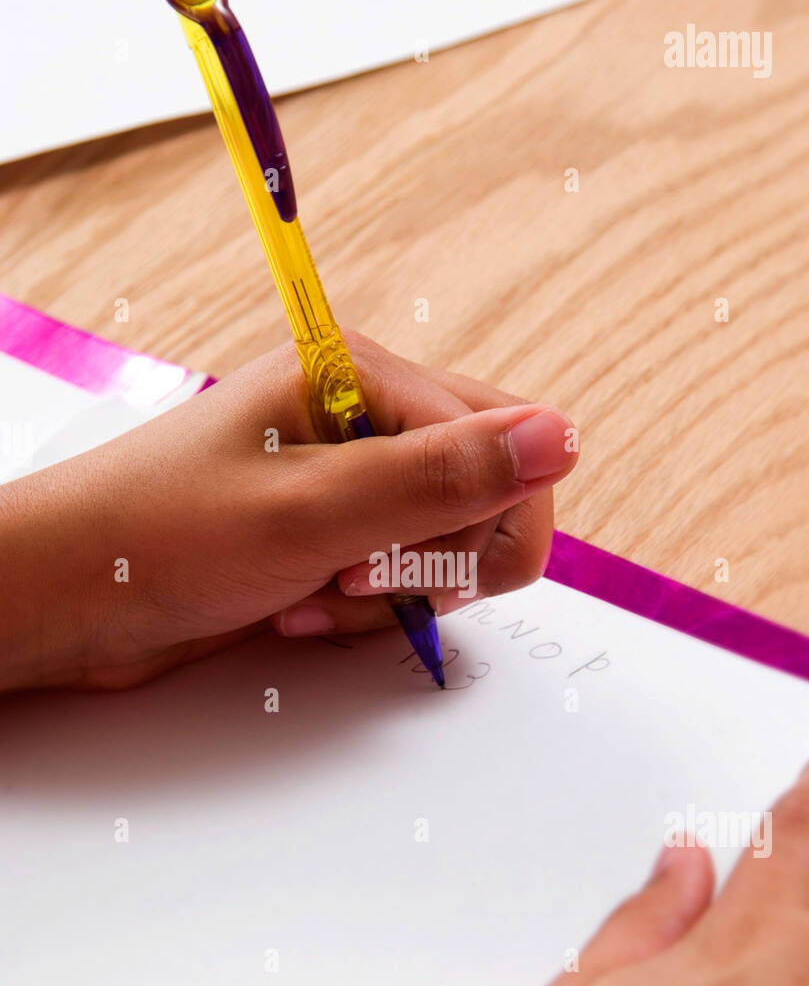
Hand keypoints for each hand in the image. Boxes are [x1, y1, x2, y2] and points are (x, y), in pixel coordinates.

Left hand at [0, 332, 577, 690]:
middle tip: (356, 576)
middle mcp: (367, 419)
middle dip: (436, 561)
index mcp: (365, 375)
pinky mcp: (333, 535)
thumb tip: (563, 436)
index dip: (471, 523)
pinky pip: (399, 579)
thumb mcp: (313, 510)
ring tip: (311, 593)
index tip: (387, 556)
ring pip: (446, 548)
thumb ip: (442, 477)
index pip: (506, 448)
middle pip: (487, 496)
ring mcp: (350, 480)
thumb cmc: (162, 537)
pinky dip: (361, 610)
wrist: (69, 599)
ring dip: (391, 595)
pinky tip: (296, 609)